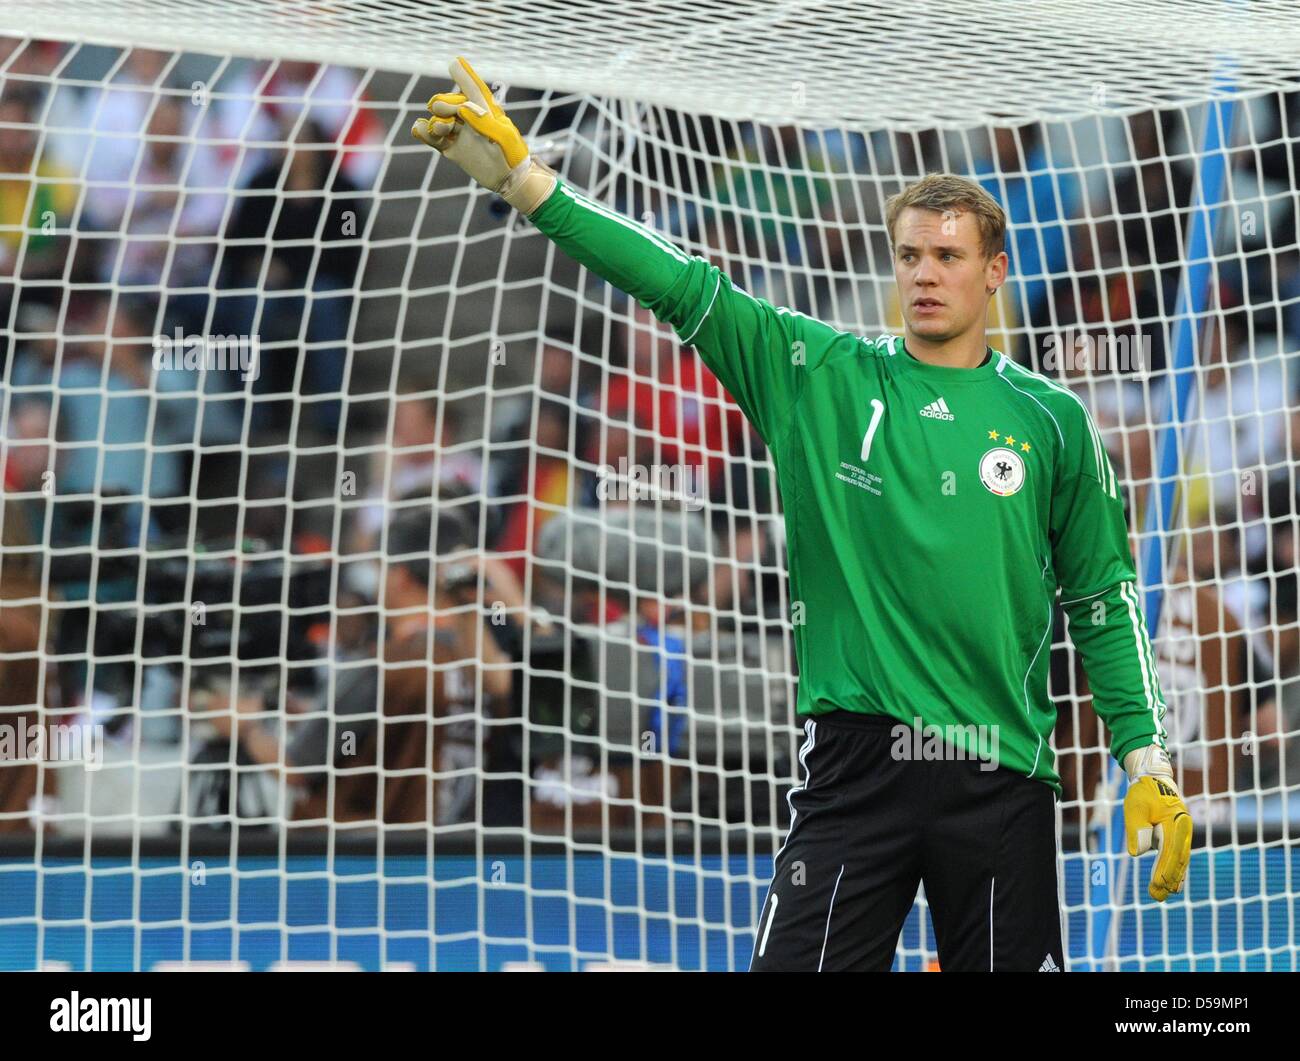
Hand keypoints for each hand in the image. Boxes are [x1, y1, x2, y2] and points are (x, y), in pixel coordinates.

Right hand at [411, 56, 556, 214]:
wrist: (510, 180)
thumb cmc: (512, 155)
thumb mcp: (503, 137)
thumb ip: (484, 121)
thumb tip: (463, 108)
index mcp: (485, 111)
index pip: (472, 89)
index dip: (463, 76)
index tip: (454, 62)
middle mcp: (470, 119)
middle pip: (448, 102)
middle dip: (443, 104)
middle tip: (444, 116)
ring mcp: (460, 133)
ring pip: (438, 119)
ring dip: (435, 121)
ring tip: (443, 130)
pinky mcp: (452, 149)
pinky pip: (433, 138)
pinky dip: (424, 132)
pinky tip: (418, 129)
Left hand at [1123, 745, 1192, 900]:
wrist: (1154, 779)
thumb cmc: (1143, 793)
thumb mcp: (1135, 808)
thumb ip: (1137, 830)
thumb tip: (1138, 853)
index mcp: (1175, 821)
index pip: (1169, 850)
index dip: (1163, 869)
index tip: (1157, 884)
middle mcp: (1184, 829)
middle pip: (1177, 858)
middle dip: (1168, 879)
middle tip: (1157, 897)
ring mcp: (1184, 832)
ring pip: (1180, 859)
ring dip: (1173, 878)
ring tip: (1165, 895)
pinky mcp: (1180, 835)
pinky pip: (1179, 855)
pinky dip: (1176, 869)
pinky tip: (1174, 884)